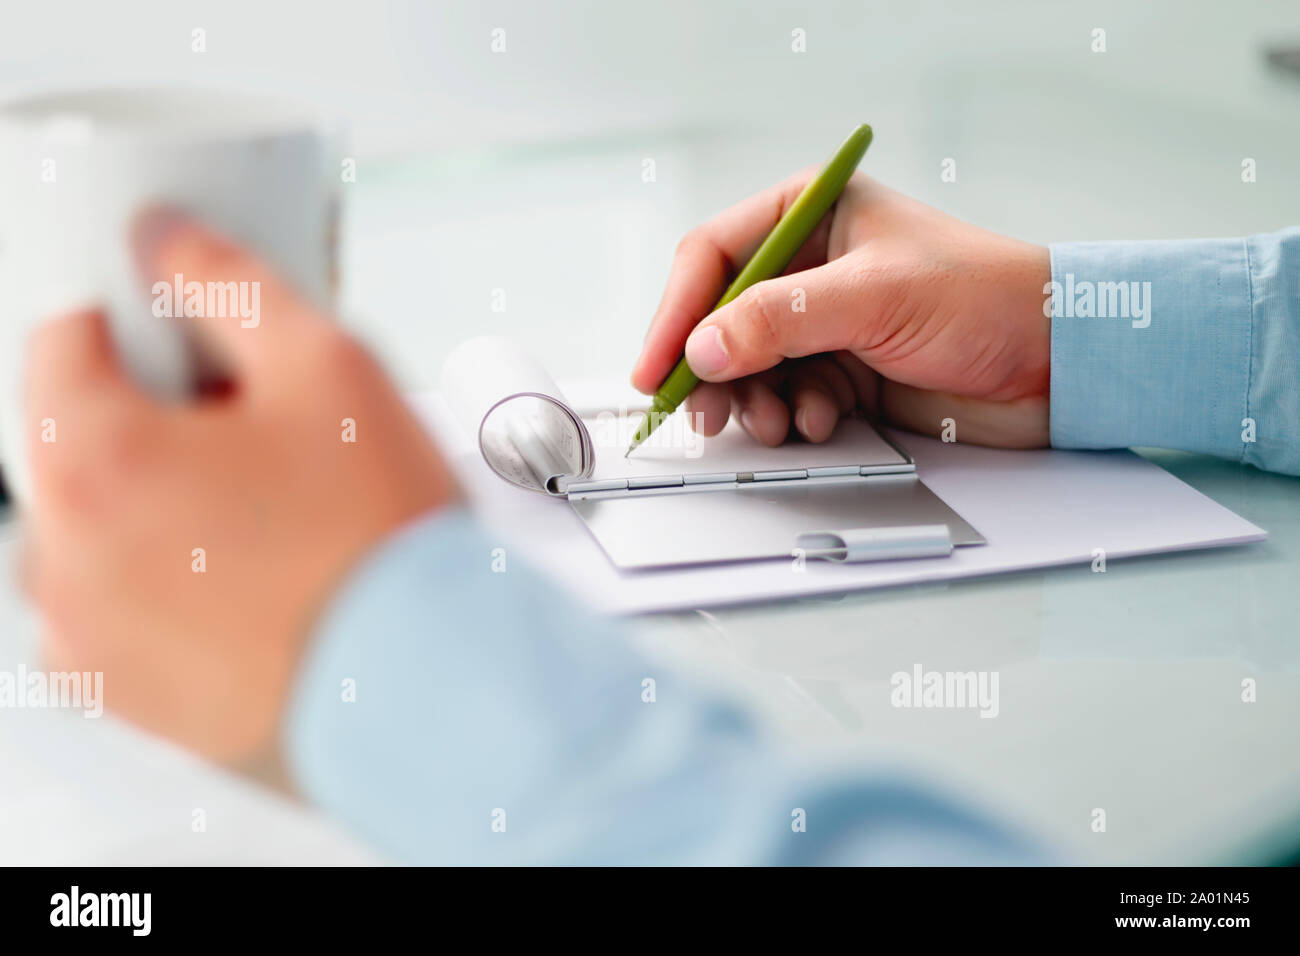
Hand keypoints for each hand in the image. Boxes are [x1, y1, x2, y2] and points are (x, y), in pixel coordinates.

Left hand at [21, 212, 459, 764]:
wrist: (428, 694)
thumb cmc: (380, 556)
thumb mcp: (329, 368)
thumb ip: (229, 282)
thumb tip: (169, 245)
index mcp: (92, 463)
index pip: (61, 340)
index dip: (138, 328)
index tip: (193, 352)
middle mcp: (62, 557)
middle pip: (82, 440)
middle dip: (160, 426)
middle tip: (263, 448)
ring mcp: (86, 636)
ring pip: (103, 526)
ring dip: (164, 508)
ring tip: (274, 526)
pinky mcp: (122, 694)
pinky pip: (121, 607)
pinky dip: (170, 586)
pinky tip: (260, 586)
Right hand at [631, 171, 1051, 447]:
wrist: (1054, 363)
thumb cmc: (985, 297)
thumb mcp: (875, 296)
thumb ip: (782, 319)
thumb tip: (705, 347)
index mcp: (812, 215)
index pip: (714, 256)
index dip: (678, 311)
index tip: (660, 364)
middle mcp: (810, 267)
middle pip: (722, 319)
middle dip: (712, 369)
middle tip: (703, 411)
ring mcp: (826, 322)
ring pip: (750, 366)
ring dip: (754, 400)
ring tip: (775, 421)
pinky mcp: (843, 371)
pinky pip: (787, 395)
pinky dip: (792, 415)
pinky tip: (820, 420)